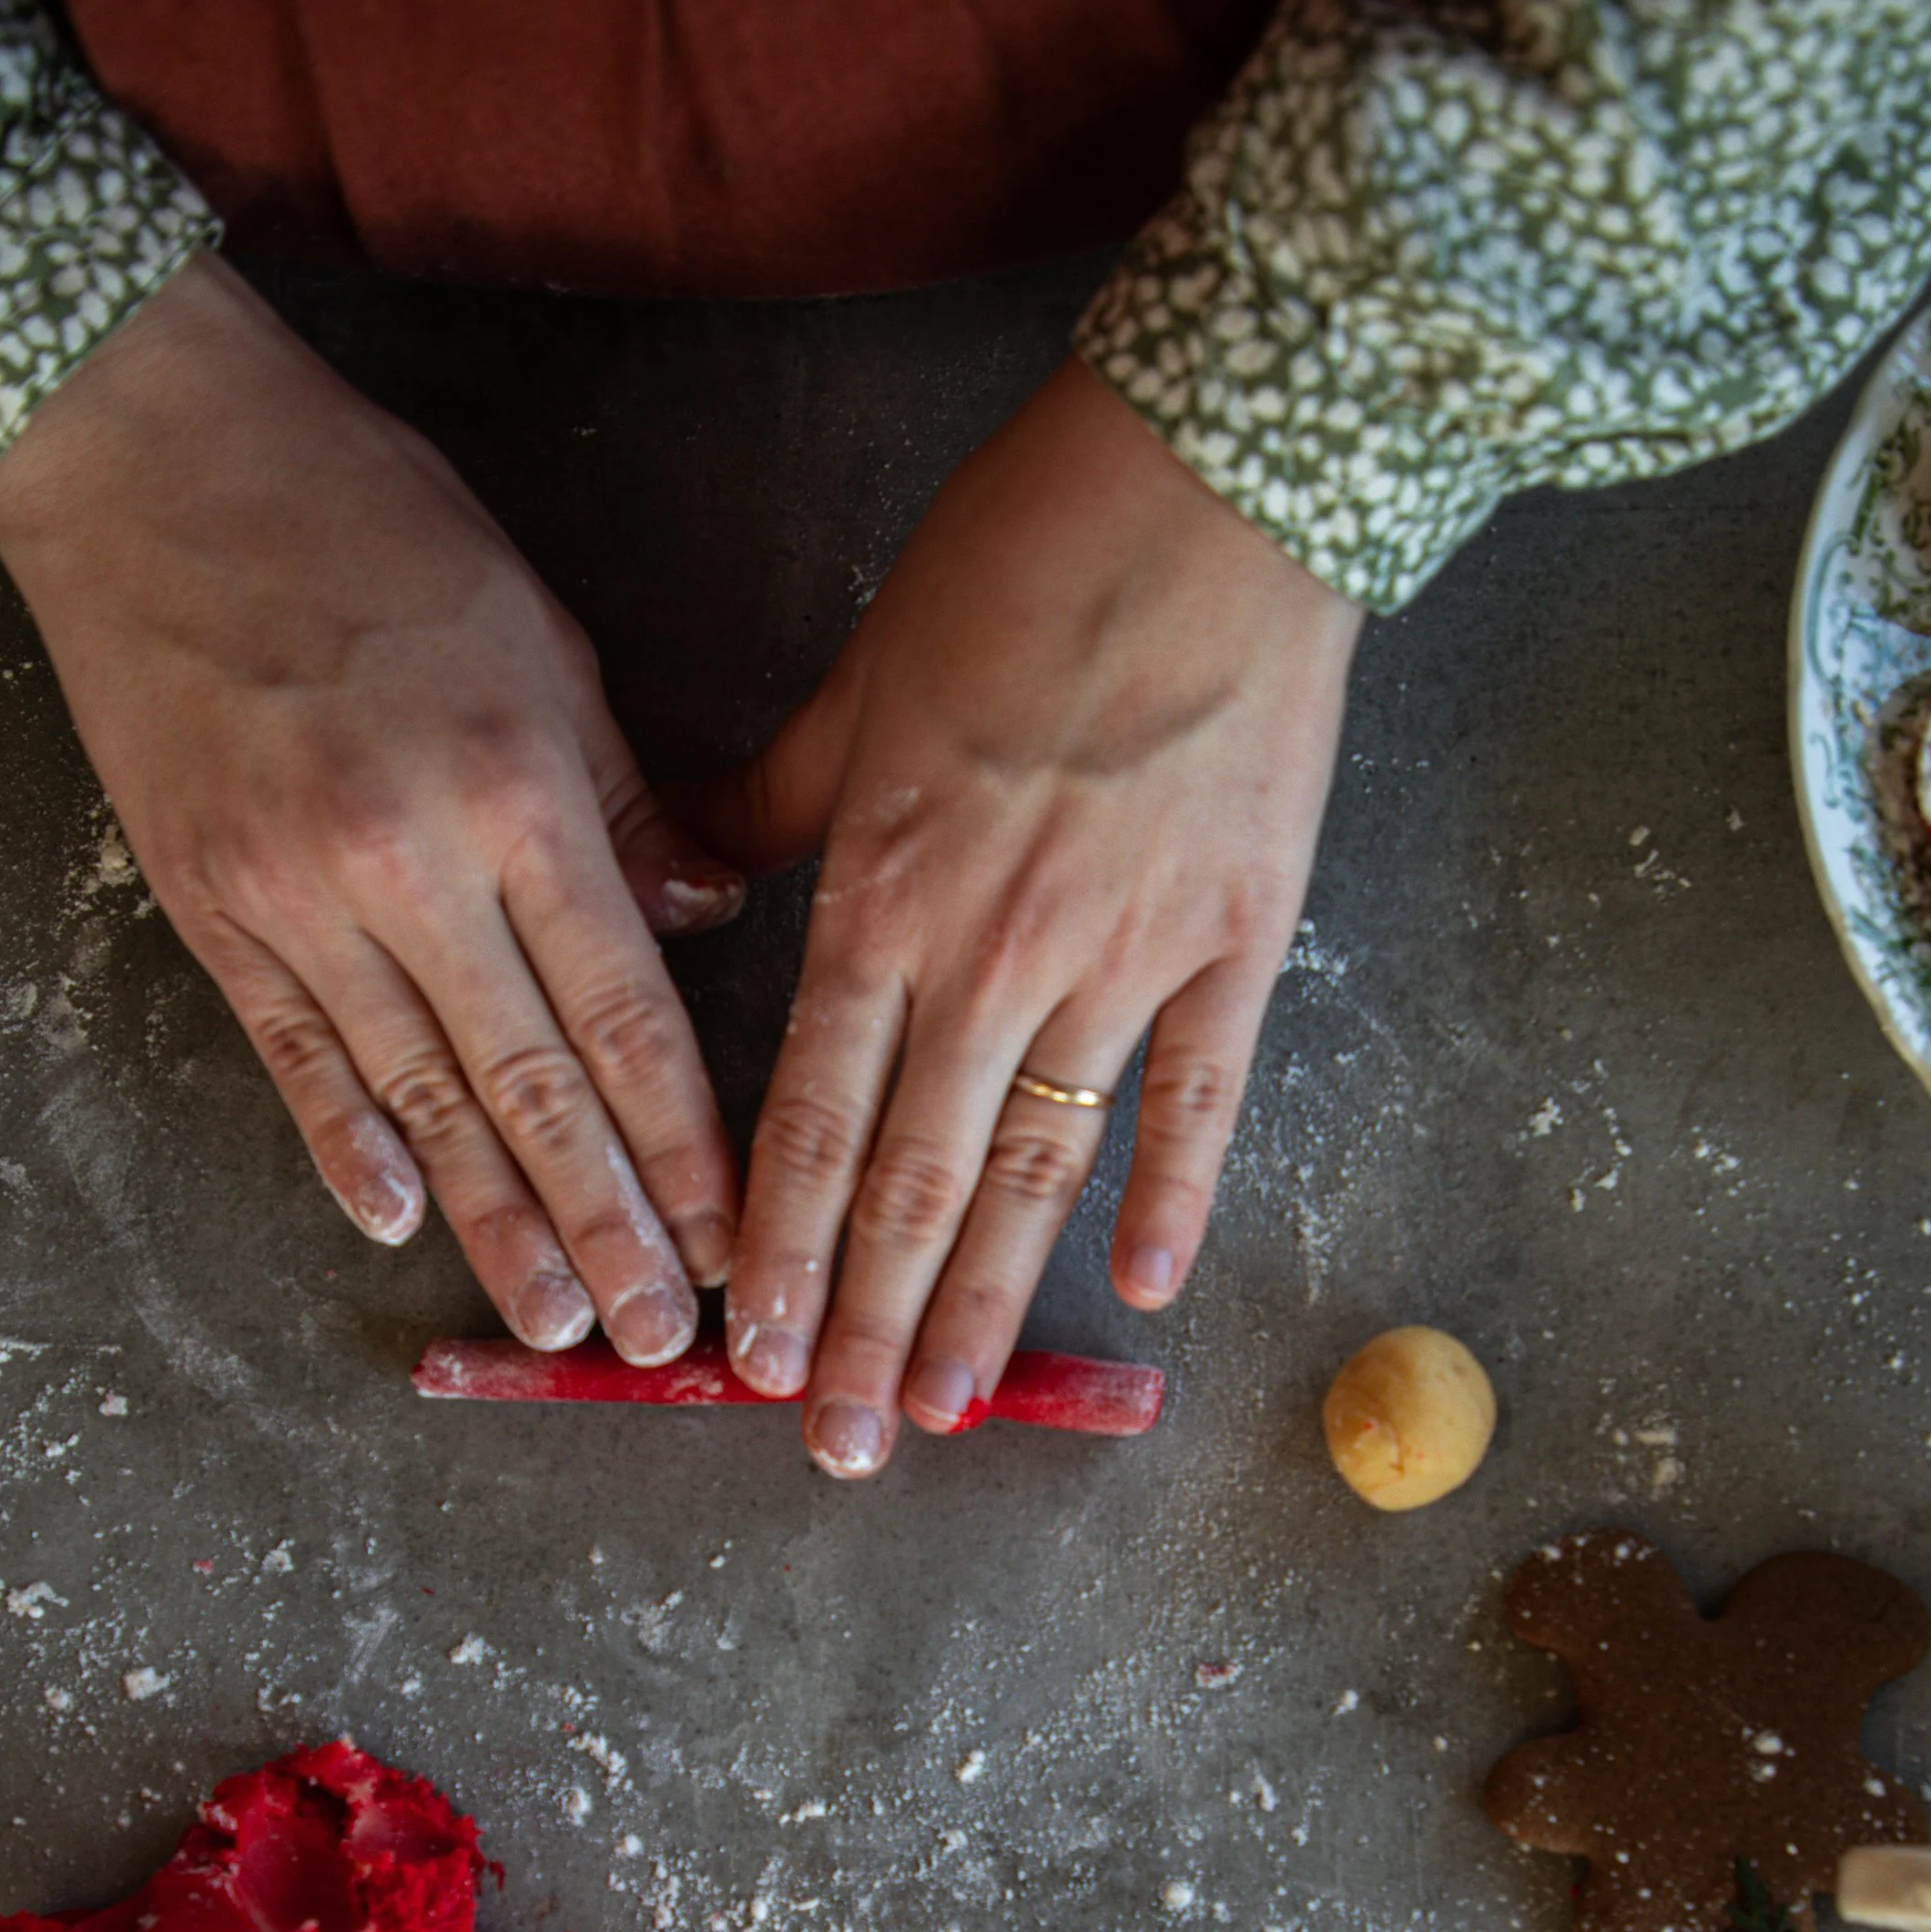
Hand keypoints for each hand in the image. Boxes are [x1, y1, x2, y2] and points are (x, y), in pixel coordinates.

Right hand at [0, 253, 742, 1358]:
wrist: (156, 462)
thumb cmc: (368, 525)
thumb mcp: (542, 640)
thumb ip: (623, 801)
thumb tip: (702, 918)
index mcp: (518, 796)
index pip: (626, 1018)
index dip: (688, 1148)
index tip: (739, 1238)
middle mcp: (411, 867)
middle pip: (535, 1089)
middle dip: (612, 1227)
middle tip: (666, 1334)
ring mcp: (301, 898)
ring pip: (421, 1100)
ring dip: (497, 1223)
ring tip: (557, 1321)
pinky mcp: (212, 906)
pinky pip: (294, 1055)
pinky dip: (346, 1146)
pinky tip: (395, 1223)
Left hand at [691, 356, 1359, 1474]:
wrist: (1218, 485)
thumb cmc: (1022, 558)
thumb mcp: (864, 674)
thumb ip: (775, 797)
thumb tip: (693, 871)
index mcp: (885, 891)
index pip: (814, 1118)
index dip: (784, 1252)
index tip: (750, 1357)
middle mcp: (990, 953)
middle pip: (915, 1183)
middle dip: (867, 1329)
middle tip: (835, 1445)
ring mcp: (1122, 958)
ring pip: (1038, 1170)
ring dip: (988, 1304)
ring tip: (951, 1411)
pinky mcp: (1237, 941)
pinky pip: (1200, 1099)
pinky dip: (1172, 1196)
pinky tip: (1144, 1290)